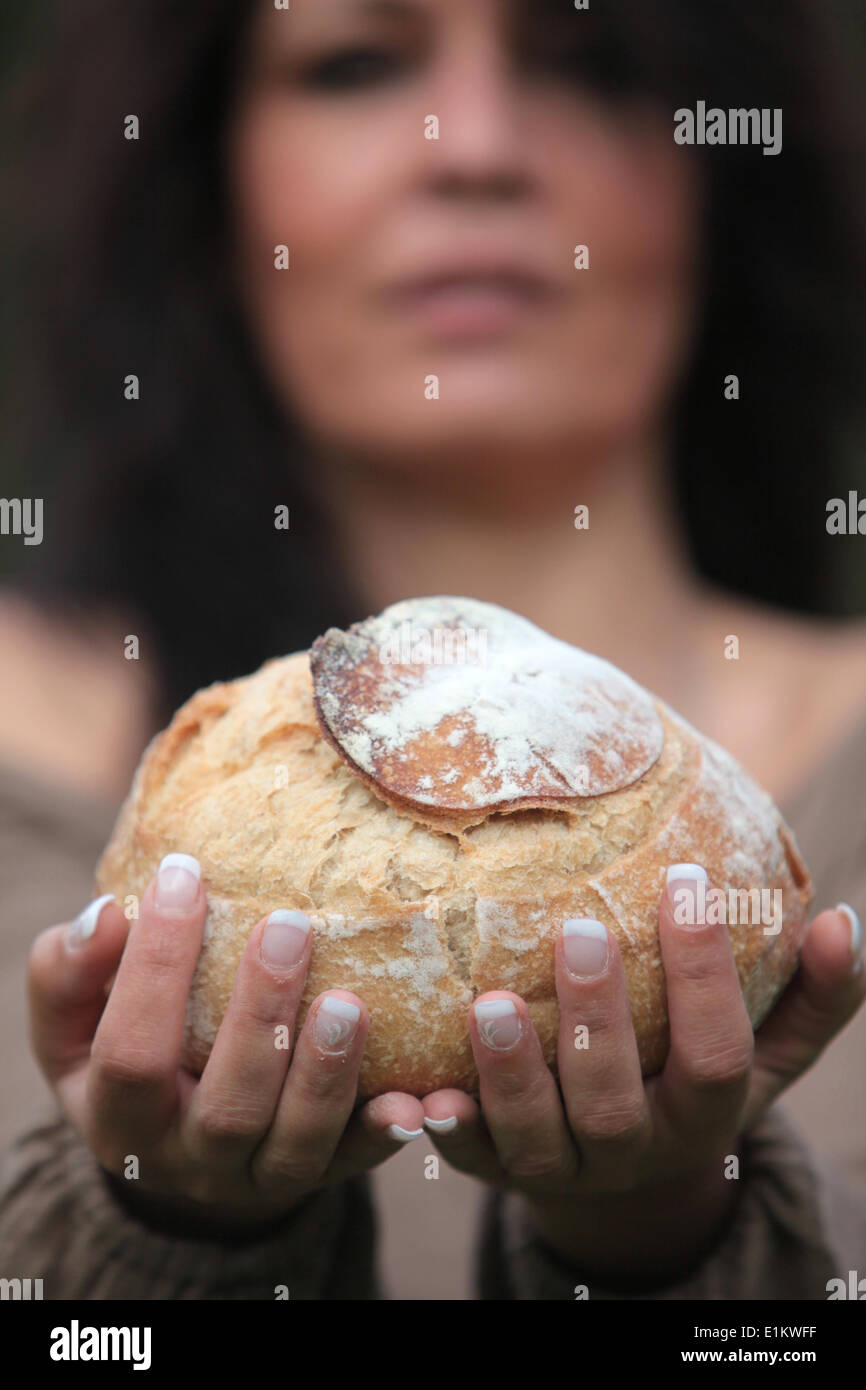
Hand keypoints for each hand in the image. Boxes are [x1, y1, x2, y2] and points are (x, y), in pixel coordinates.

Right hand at [28, 854, 424, 1237]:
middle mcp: (186, 1161)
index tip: (185, 872)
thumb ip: (69, 973)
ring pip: (295, 1142)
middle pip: (228, 1105)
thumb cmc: (123, 1053)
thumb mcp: (72, 1025)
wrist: (171, 1148)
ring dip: (325, 1072)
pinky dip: (382, 1131)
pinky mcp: (319, 1176)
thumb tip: (108, 914)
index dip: (155, 966)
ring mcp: (256, 1178)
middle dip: (261, 1015)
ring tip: (351, 1001)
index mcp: (118, 1119)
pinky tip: (412, 1097)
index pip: (131, 1051)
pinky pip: (355, 1164)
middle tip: (291, 925)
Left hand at [421, 867, 864, 1284]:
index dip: (706, 974)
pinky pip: (469, 1161)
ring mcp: (563, 1167)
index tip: (687, 880)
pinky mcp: (499, 1172)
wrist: (631, 1172)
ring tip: (488, 1001)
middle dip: (597, 1023)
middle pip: (617, 1102)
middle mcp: (635, 1149)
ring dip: (510, 1075)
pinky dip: (446, 1133)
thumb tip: (847, 922)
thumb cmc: (698, 1077)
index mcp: (704, 1114)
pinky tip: (419, 1097)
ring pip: (537, 1137)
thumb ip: (814, 995)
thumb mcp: (769, 1048)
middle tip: (578, 932)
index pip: (716, 1053)